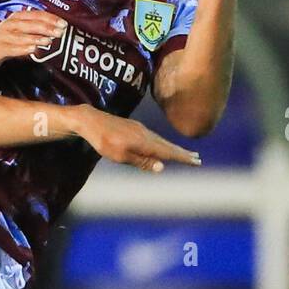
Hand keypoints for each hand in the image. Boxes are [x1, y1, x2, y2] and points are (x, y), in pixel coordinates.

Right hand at [0, 8, 65, 71]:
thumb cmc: (3, 41)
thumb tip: (55, 29)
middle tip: (61, 31)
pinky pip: (13, 49)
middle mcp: (10, 24)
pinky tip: (33, 49)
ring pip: (22, 36)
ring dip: (37, 38)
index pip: (36, 15)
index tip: (63, 23)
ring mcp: (3, 37)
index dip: (50, 18)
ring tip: (49, 40)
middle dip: (47, 27)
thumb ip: (34, 28)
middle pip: (31, 24)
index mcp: (16, 17)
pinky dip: (23, 48)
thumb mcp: (18, 30)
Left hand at [72, 104, 201, 172]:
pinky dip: (162, 143)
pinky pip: (154, 137)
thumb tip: (162, 168)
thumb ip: (142, 162)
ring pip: (161, 141)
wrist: (91, 121)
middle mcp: (146, 134)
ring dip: (173, 148)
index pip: (168, 152)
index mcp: (144, 142)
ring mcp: (140, 129)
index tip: (196, 162)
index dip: (182, 158)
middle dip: (182, 153)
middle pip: (168, 145)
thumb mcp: (121, 156)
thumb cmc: (103, 142)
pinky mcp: (135, 127)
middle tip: (196, 159)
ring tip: (183, 154)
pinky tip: (162, 146)